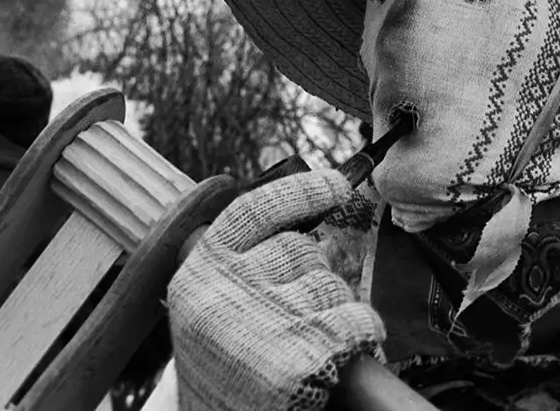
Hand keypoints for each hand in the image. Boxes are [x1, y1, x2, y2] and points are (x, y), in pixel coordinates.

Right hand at [168, 169, 384, 410]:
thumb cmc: (224, 375)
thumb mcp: (212, 312)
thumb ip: (243, 271)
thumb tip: (307, 239)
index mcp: (198, 274)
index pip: (254, 211)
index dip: (299, 192)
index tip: (336, 183)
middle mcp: (228, 291)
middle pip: (300, 251)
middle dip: (312, 276)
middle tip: (297, 315)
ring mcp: (268, 320)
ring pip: (330, 284)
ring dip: (333, 308)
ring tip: (309, 342)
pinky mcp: (304, 355)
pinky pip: (356, 318)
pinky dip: (361, 331)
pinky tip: (344, 352)